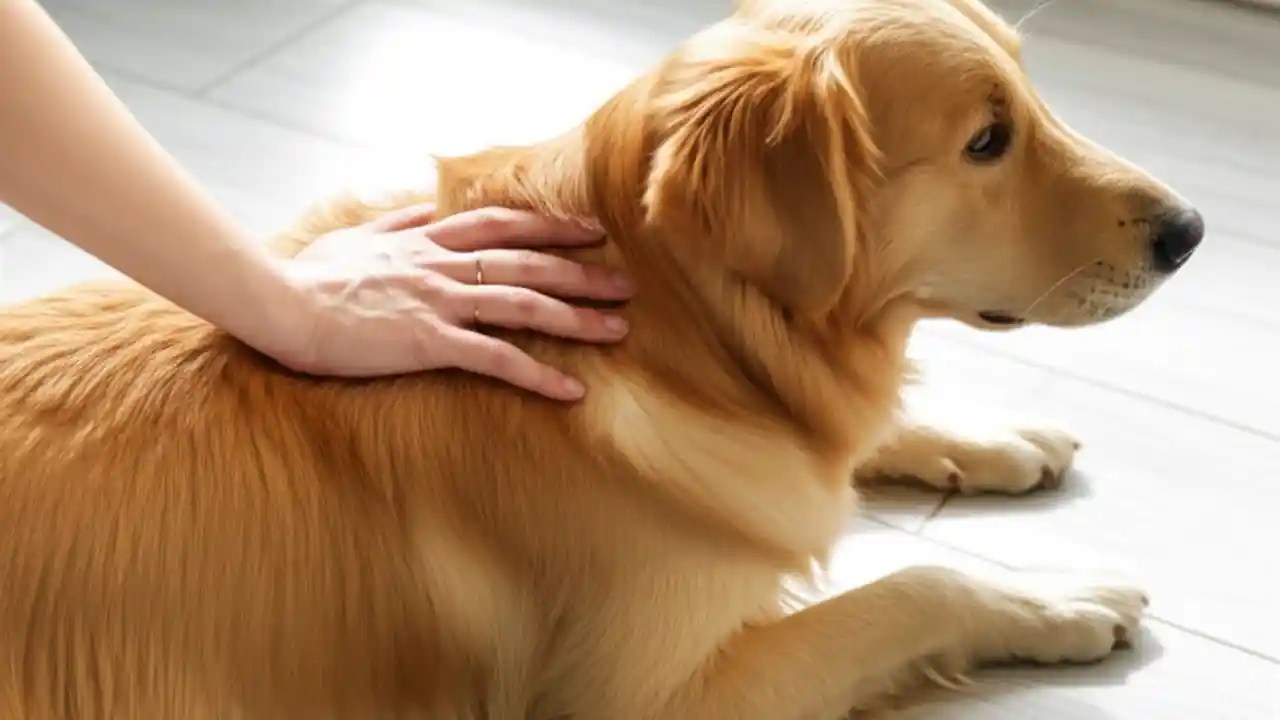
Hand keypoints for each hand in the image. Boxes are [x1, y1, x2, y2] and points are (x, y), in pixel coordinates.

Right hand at [263, 204, 632, 399]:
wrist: (276, 301)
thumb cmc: (309, 274)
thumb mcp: (355, 236)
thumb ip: (395, 222)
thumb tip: (419, 209)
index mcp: (427, 240)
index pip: (503, 226)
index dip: (551, 227)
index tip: (590, 231)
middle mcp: (442, 265)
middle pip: (529, 264)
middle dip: (582, 273)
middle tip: (627, 284)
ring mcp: (439, 301)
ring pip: (524, 305)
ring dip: (576, 318)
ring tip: (618, 331)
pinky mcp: (429, 341)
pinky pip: (496, 358)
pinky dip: (538, 374)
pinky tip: (572, 391)